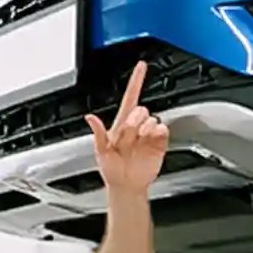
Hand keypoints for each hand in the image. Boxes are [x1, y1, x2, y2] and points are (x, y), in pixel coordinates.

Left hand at [85, 61, 169, 194]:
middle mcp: (136, 126)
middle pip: (141, 109)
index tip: (141, 66)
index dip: (136, 81)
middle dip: (134, 120)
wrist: (126, 186)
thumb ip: (98, 133)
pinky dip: (158, 132)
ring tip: (137, 143)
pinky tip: (151, 139)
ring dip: (144, 129)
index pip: (130, 97)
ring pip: (152, 119)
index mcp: (121, 124)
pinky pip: (163, 129)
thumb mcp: (100, 152)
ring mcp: (148, 134)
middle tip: (128, 136)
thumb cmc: (111, 169)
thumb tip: (90, 117)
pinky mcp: (159, 143)